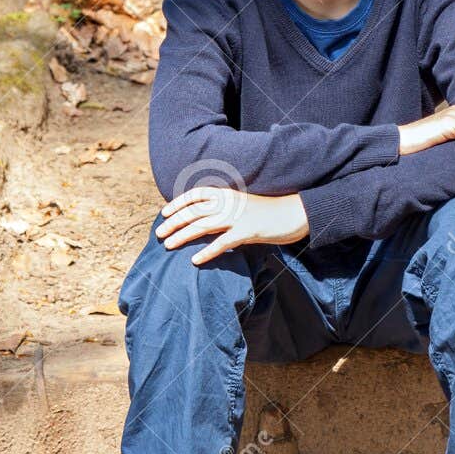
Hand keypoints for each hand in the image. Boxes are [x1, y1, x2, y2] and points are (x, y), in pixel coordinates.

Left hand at [157, 185, 308, 263]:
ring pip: (203, 224)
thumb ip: (225, 208)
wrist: (295, 213)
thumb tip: (203, 218)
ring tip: (168, 245)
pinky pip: (223, 242)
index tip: (163, 213)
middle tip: (159, 234)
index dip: (177, 203)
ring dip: (183, 235)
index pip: (196, 195)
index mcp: (228, 193)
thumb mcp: (243, 204)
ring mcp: (239, 216)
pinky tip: (195, 260)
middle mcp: (230, 202)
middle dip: (174, 222)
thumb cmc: (269, 211)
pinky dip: (207, 251)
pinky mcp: (249, 231)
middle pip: (194, 210)